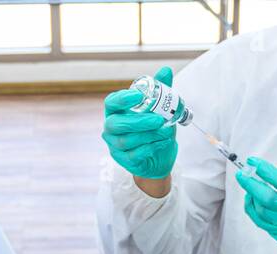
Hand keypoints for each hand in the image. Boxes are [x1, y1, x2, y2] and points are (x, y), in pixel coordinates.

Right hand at [102, 67, 178, 181]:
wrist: (159, 157)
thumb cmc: (154, 129)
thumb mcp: (160, 109)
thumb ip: (161, 91)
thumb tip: (166, 70)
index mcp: (116, 111)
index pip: (111, 103)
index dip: (122, 99)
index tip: (139, 95)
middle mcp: (111, 128)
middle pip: (117, 124)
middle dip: (139, 121)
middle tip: (159, 119)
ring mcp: (115, 146)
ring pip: (127, 140)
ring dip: (149, 135)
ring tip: (166, 131)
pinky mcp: (123, 160)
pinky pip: (135, 154)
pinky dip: (151, 148)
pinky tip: (162, 143)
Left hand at [236, 157, 276, 253]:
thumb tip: (276, 171)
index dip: (263, 169)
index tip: (252, 162)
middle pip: (266, 197)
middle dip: (251, 184)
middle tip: (241, 175)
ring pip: (261, 211)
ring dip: (252, 197)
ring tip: (249, 187)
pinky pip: (262, 222)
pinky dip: (254, 211)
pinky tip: (252, 202)